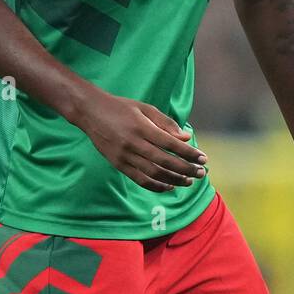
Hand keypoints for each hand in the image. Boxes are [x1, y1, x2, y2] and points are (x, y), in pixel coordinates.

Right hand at [78, 90, 207, 191]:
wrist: (90, 112)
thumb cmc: (122, 107)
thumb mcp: (145, 108)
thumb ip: (166, 123)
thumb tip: (186, 138)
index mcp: (142, 127)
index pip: (171, 144)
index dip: (189, 153)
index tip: (203, 158)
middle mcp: (133, 144)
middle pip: (165, 162)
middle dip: (186, 169)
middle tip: (201, 173)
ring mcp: (124, 156)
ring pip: (154, 174)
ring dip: (174, 180)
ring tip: (189, 181)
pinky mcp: (118, 164)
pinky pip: (140, 180)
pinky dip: (156, 186)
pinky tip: (169, 186)